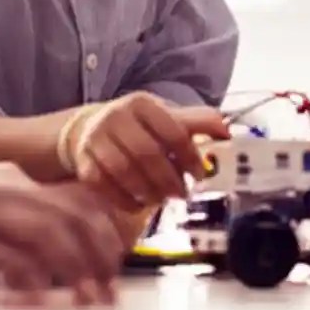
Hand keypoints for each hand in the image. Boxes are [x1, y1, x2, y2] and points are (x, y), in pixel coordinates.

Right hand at [0, 179, 125, 305]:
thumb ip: (13, 223)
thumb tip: (56, 260)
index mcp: (8, 180)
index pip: (74, 198)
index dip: (103, 233)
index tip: (114, 264)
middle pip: (69, 217)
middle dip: (98, 256)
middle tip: (109, 292)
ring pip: (46, 234)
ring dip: (75, 269)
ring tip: (88, 299)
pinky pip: (3, 257)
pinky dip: (28, 280)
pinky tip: (37, 300)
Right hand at [66, 92, 229, 210]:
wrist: (87, 129)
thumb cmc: (137, 127)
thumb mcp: (165, 118)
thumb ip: (197, 123)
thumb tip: (227, 132)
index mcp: (142, 104)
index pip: (173, 131)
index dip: (190, 157)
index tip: (199, 175)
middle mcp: (116, 117)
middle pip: (148, 153)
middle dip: (168, 179)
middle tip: (181, 194)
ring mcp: (95, 139)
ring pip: (124, 171)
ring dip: (147, 191)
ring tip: (160, 199)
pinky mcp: (83, 161)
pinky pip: (104, 185)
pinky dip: (124, 200)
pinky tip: (138, 205)